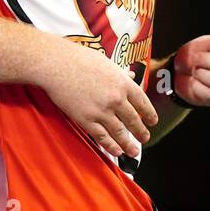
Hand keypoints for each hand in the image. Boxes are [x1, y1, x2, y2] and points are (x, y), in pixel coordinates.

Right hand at [38, 40, 158, 159]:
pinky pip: (102, 137)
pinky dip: (111, 146)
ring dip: (129, 145)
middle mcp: (116, 99)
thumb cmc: (79, 59)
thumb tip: (131, 76)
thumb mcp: (106, 63)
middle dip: (141, 132)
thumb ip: (120, 73)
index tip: (152, 121)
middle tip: (145, 138)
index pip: (143, 103)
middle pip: (134, 121)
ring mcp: (102, 111)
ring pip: (120, 133)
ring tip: (133, 151)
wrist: (57, 65)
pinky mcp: (86, 120)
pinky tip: (116, 151)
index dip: (150, 115)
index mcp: (123, 83)